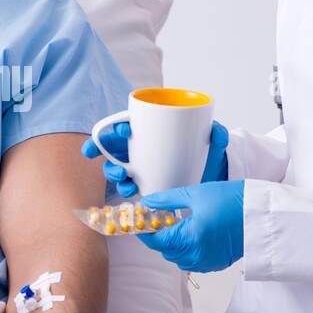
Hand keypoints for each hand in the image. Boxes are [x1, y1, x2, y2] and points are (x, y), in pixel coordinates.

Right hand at [81, 120, 228, 197]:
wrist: (208, 173)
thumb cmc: (203, 150)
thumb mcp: (210, 139)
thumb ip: (216, 133)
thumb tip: (216, 134)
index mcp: (150, 127)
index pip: (129, 122)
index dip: (119, 124)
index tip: (124, 130)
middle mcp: (139, 145)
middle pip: (111, 142)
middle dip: (98, 145)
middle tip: (95, 151)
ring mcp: (138, 165)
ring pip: (115, 165)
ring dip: (111, 171)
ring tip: (122, 176)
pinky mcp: (142, 182)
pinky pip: (125, 184)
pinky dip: (122, 188)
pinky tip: (128, 191)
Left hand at [136, 179, 244, 272]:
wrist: (261, 214)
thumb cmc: (233, 200)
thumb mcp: (195, 194)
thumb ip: (167, 200)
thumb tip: (147, 203)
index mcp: (190, 237)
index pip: (156, 240)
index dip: (144, 231)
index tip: (139, 221)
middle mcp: (197, 254)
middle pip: (164, 250)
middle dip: (159, 236)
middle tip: (159, 218)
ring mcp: (206, 262)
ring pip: (176, 258)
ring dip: (172, 244)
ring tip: (177, 225)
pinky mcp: (215, 264)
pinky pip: (191, 261)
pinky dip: (186, 250)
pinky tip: (192, 234)